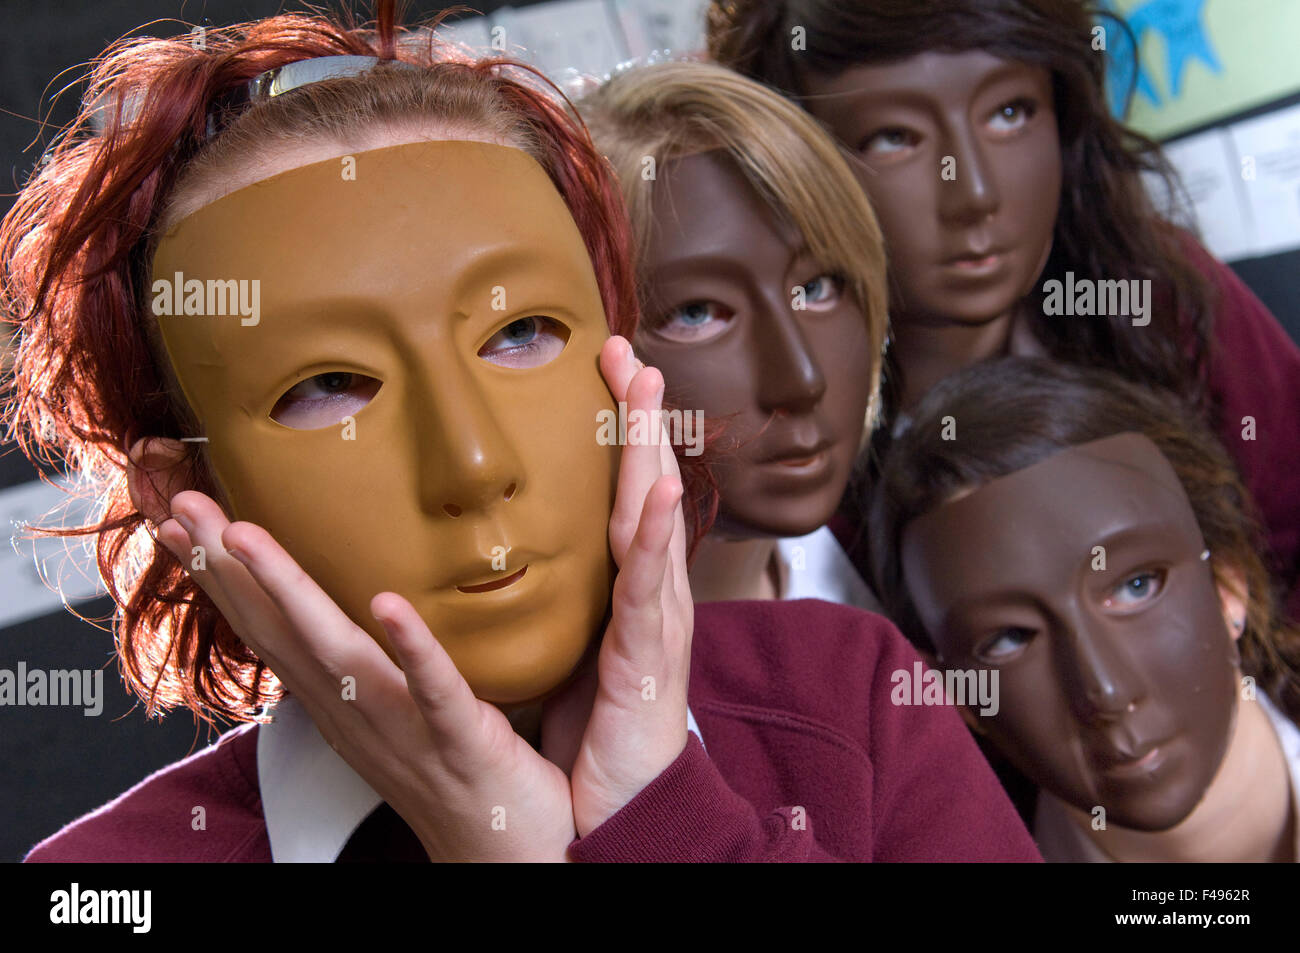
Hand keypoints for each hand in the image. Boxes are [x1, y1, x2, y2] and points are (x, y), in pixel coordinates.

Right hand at [157, 494, 575, 860]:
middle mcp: (353, 715)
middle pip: (278, 633)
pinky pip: (434, 692)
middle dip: (225, 569)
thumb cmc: (458, 779)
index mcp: (339, 705)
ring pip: (335, 655)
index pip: (267, 632)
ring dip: (287, 593)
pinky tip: (388, 604)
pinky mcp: (461, 742)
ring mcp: (403, 731)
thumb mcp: (398, 713)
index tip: (183, 522)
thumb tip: (364, 596)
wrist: (502, 859)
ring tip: (245, 535)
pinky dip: (410, 648)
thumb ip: (377, 657)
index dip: (222, 578)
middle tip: (184, 505)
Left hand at [543, 335, 693, 836]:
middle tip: (629, 353)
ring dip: (653, 454)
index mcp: (625, 594)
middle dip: (641, 421)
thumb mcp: (567, 649)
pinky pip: (647, 596)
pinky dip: (651, 541)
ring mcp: (656, 628)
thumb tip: (506, 551)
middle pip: (646, 493)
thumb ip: (553, 595)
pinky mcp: (648, 665)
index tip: (601, 371)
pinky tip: (658, 493)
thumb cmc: (592, 735)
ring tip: (650, 396)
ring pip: (655, 525)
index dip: (616, 434)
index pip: (621, 498)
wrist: (619, 811)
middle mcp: (649, 599)